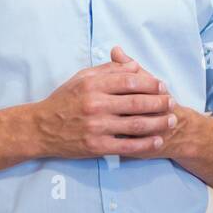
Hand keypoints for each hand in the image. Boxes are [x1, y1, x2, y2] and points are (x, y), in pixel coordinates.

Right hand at [29, 47, 175, 158]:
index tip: (163, 85)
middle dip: (160, 102)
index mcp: (93, 85)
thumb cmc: (64, 100)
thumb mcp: (82, 78)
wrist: (40, 128)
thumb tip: (134, 65)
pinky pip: (126, 146)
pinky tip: (157, 141)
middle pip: (137, 102)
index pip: (130, 81)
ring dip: (158, 123)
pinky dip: (145, 144)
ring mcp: (96, 127)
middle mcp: (95, 104)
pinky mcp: (96, 146)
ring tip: (171, 121)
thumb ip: (108, 70)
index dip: (150, 83)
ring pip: (136, 124)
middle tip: (172, 102)